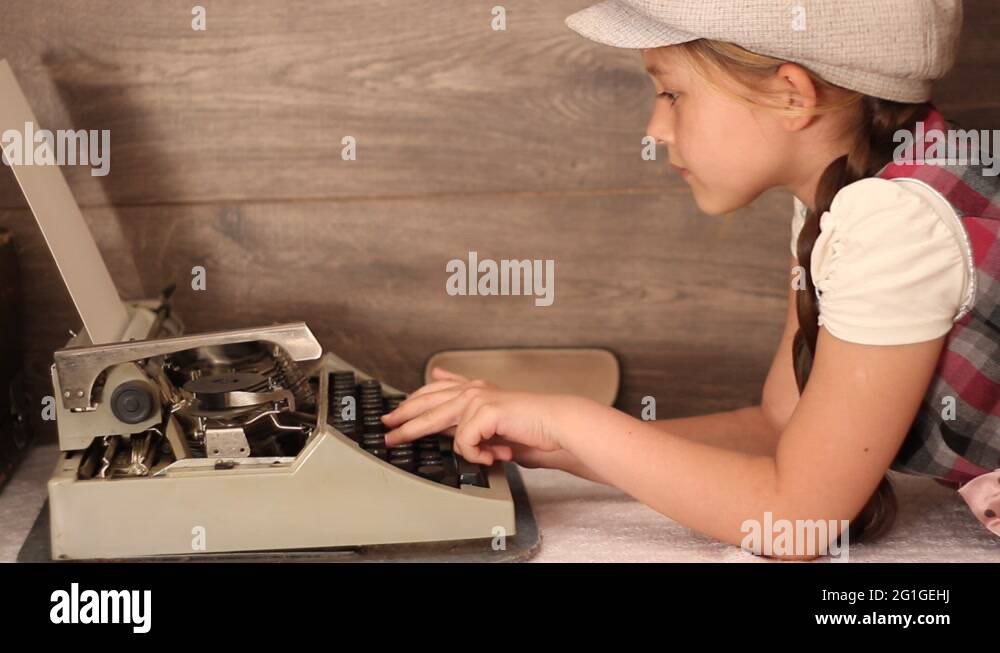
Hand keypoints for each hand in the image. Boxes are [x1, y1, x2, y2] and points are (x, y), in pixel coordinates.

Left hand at [381, 367, 565, 464]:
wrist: (558, 429)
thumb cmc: (531, 431)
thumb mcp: (494, 429)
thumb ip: (470, 424)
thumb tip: (452, 431)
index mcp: (475, 390)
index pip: (434, 392)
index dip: (411, 402)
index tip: (393, 414)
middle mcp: (474, 390)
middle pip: (426, 402)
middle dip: (401, 416)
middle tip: (383, 430)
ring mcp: (478, 398)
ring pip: (435, 419)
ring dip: (415, 432)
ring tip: (398, 442)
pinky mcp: (485, 411)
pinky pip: (464, 442)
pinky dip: (476, 454)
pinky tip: (494, 456)